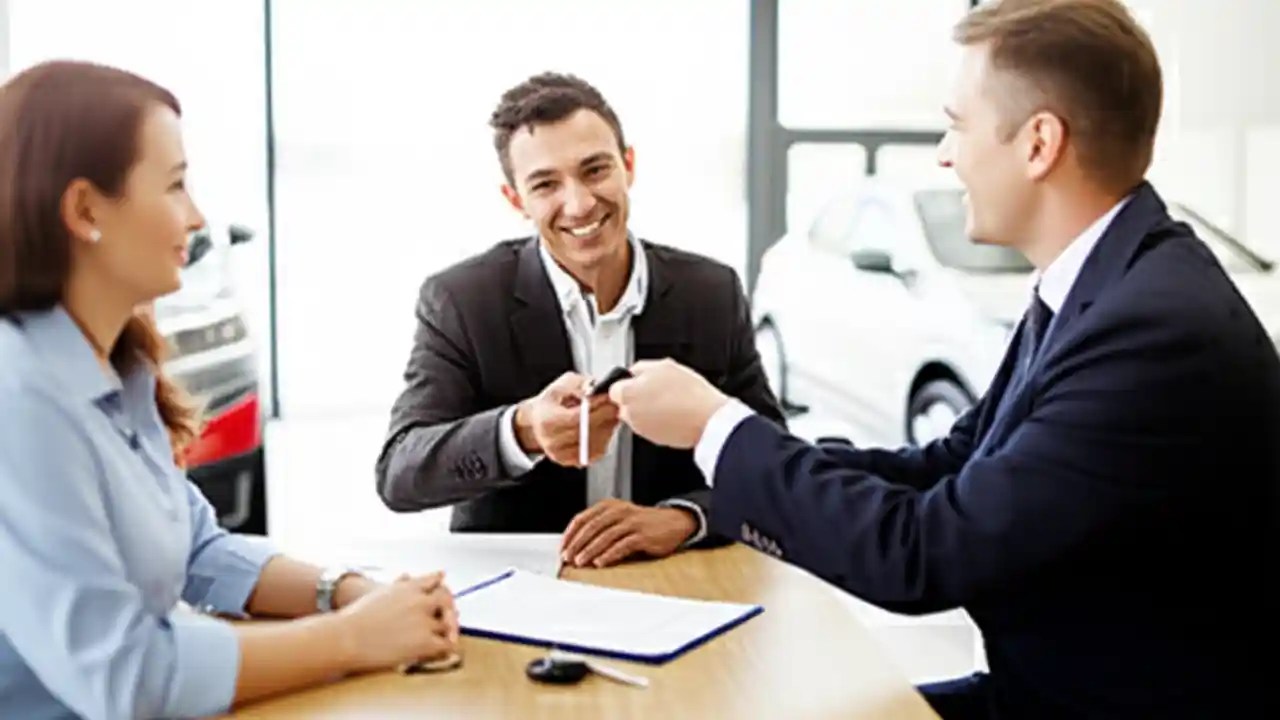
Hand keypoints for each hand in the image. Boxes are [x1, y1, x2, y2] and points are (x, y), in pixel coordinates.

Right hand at [333, 572, 458, 671]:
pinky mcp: (425, 642)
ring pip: (448, 625)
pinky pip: (446, 645)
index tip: (442, 594)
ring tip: (444, 639)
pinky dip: (445, 649)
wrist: (346, 638)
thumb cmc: (354, 619)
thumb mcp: (378, 593)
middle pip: (447, 601)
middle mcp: (420, 601)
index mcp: (408, 587)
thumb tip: (407, 575)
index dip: (440, 589)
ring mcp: (424, 621)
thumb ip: (397, 585)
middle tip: (449, 620)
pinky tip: (439, 653)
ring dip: (447, 631)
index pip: (435, 580)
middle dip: (448, 610)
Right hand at [514, 372, 620, 466]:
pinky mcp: (572, 462)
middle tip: (616, 404)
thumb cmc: (550, 403)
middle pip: (588, 432)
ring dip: (608, 428)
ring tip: (611, 414)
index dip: (596, 407)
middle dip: (606, 416)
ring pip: (595, 443)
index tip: (608, 397)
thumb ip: (578, 385)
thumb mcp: (560, 386)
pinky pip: (596, 453)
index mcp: (547, 421)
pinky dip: (604, 439)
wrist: (537, 424)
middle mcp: (553, 442)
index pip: (577, 418)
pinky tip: (604, 427)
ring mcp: (562, 455)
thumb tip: (594, 387)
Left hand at [560, 499, 697, 567]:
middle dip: (577, 544)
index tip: (562, 548)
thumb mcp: (618, 519)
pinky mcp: (642, 535)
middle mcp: (618, 511)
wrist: (672, 522)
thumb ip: (599, 528)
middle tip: (567, 557)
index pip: (582, 518)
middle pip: (591, 527)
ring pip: (605, 536)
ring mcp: (631, 522)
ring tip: (580, 562)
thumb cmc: (642, 524)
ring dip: (590, 551)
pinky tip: (600, 563)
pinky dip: (609, 555)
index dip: (570, 534)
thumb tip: (576, 547)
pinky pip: (622, 545)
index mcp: (609, 506)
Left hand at [609, 359, 729, 448]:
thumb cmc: (689, 393)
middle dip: (637, 397)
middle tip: (657, 389)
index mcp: (626, 394)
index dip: (628, 383)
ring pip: (638, 416)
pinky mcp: (655, 440)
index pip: (613, 389)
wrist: (708, 420)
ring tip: (670, 400)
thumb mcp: (663, 365)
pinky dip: (659, 421)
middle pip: (625, 404)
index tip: (639, 381)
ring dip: (648, 409)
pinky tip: (674, 412)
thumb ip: (640, 367)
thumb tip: (634, 371)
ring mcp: (641, 430)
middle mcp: (630, 415)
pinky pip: (651, 427)